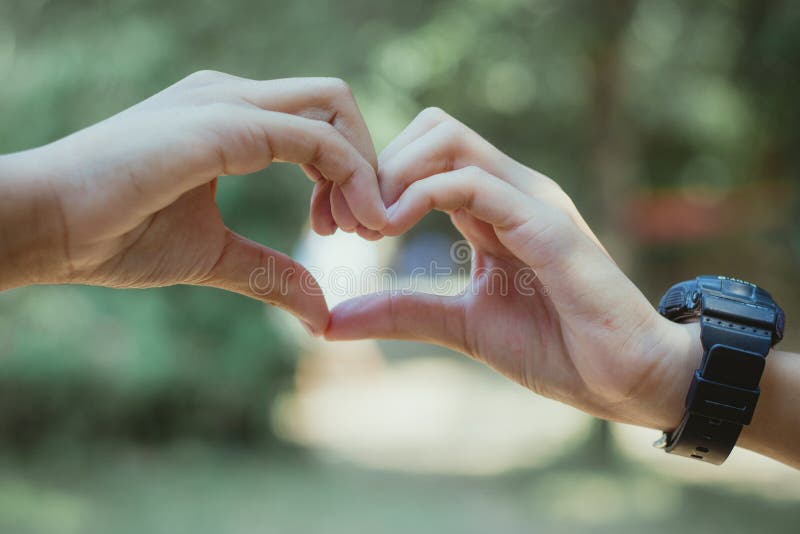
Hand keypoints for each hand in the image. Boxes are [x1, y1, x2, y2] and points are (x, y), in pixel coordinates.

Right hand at [0, 71, 387, 333]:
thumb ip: (270, 274)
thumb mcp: (213, 256)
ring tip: (360, 230)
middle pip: (336, 104)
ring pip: (334, 108)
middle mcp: (232, 97)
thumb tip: (321, 314)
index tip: (339, 230)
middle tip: (364, 227)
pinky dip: (347, 176)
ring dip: (364, 170)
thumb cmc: (113, 234)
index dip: (347, 174)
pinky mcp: (221, 124)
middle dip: (368, 163)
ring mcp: (226, 102)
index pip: (319, 122)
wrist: (44, 225)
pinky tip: (344, 225)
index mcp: (231, 118)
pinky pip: (312, 137)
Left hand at [326, 108, 702, 428]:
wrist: (623, 378)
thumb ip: (401, 313)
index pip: (424, 152)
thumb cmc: (555, 347)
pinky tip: (394, 228)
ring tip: (369, 228)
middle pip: (432, 127)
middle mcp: (511, 189)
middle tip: (348, 222)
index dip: (374, 178)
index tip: (339, 225)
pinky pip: (474, 183)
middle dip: (377, 165)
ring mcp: (531, 200)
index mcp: (492, 205)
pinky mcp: (547, 224)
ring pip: (447, 139)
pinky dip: (420, 195)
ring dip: (393, 174)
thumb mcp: (461, 325)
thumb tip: (331, 321)